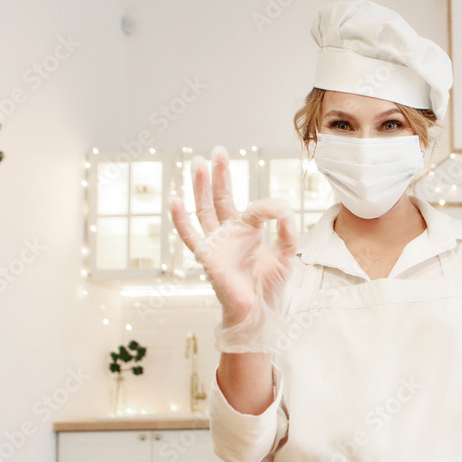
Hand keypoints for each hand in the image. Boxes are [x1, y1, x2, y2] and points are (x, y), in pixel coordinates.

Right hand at [170, 146, 297, 352]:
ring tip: (197, 162)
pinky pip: (190, 236)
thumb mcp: (287, 254)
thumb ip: (287, 231)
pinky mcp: (207, 256)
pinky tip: (174, 201)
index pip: (255, 208)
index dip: (268, 206)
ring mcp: (217, 243)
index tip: (280, 209)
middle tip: (218, 150)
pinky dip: (181, 219)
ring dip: (201, 187)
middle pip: (222, 198)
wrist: (258, 311)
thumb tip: (286, 209)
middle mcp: (230, 233)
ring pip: (205, 209)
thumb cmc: (270, 285)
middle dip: (220, 174)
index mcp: (249, 231)